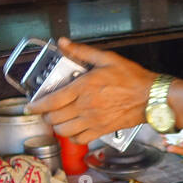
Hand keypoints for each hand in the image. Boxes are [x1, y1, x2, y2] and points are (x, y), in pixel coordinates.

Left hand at [25, 37, 156, 144]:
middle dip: (46, 115)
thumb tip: (63, 43)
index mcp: (84, 88)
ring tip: (58, 121)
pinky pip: (80, 139)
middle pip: (54, 118)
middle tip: (46, 111)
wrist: (151, 97)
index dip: (37, 106)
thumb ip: (82, 51)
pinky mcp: (102, 130)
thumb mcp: (107, 59)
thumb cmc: (132, 78)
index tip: (31, 106)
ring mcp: (93, 121)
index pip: (51, 101)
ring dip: (57, 127)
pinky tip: (74, 130)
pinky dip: (72, 137)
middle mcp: (86, 107)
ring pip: (64, 131)